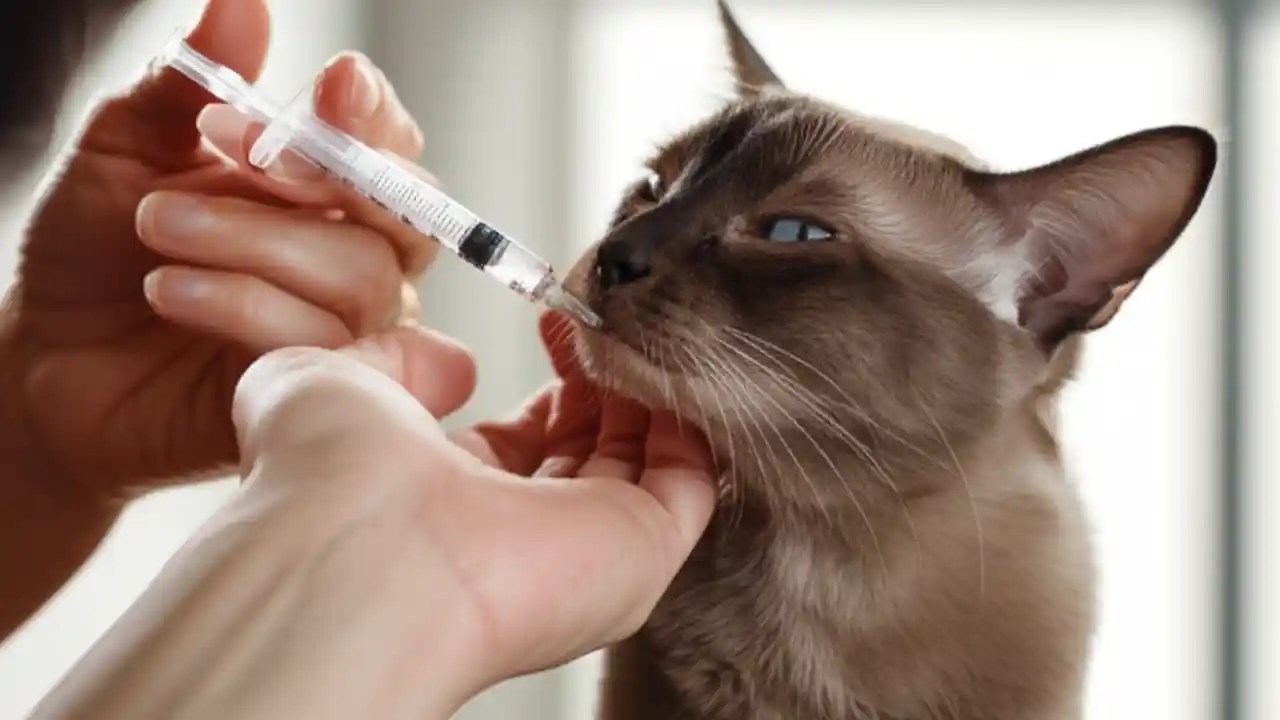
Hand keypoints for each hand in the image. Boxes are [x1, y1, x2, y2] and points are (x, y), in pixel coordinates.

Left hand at [2, 0, 430, 496]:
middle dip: (324, 176)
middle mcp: (352, 257)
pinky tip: (173, 293)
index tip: (332, 85)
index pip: (391, 147)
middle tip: (227, 146)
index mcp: (322, 190)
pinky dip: (246, 308)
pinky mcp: (322, 393)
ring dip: (253, 240)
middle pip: (403, 215)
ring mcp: (344, 332)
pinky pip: (325, 348)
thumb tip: (242, 5)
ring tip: (157, 230)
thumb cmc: (98, 252)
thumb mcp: (125, 148)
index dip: (375, 116)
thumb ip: (189, 84)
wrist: (49, 358)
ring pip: (361, 278)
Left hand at [234, 315, 717, 684]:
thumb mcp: (334, 383)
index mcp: (451, 499)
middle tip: (602, 320)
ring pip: (642, 461)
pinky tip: (668, 364)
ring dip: (646, 388)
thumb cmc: (328, 481)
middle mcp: (521, 533)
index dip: (546, 381)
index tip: (555, 323)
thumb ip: (394, 359)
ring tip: (635, 327)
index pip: (520, 444)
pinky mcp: (640, 552)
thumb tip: (459, 363)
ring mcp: (585, 547)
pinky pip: (690, 483)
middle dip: (601, 377)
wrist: (363, 553)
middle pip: (588, 450)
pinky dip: (690, 422)